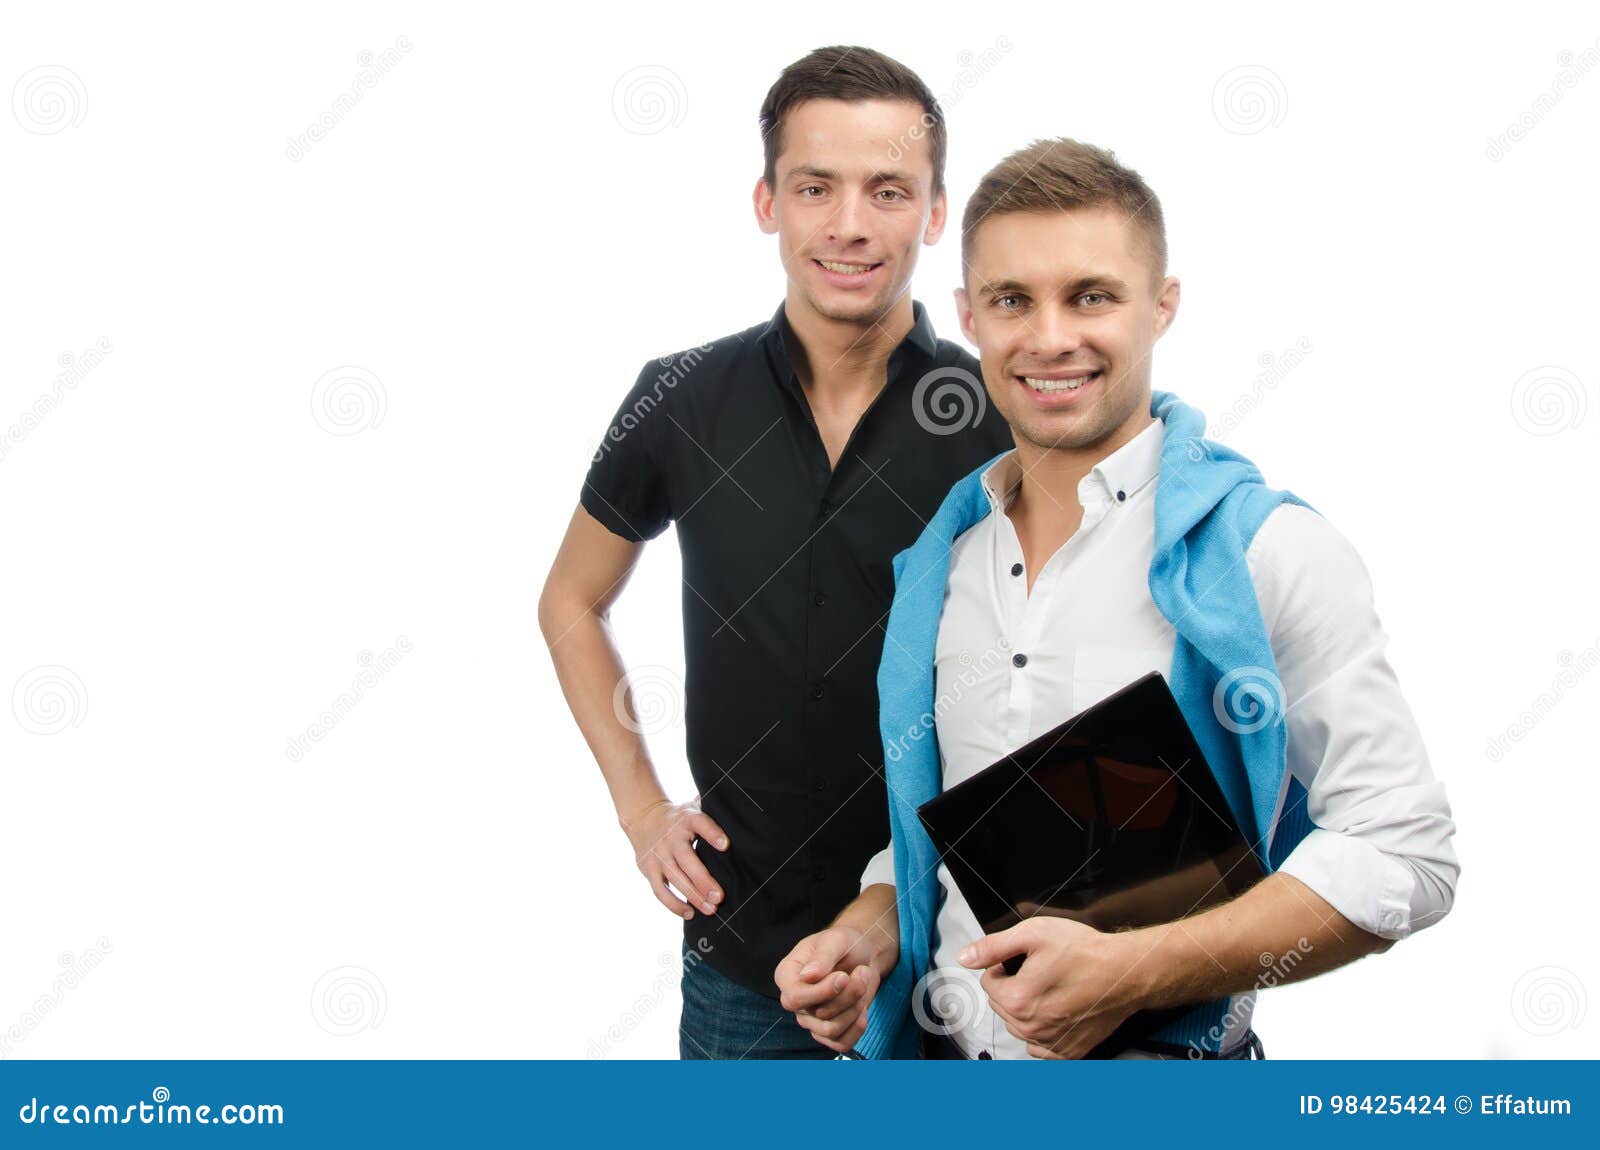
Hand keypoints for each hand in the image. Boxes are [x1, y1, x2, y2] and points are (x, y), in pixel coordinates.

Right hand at [621, 796, 728, 919]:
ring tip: (711, 909)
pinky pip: (660, 891)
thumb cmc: (680, 817)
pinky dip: (674, 904)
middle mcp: (671, 837)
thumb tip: (740, 811)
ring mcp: (658, 855)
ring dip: (693, 896)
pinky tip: (690, 913)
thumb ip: (713, 809)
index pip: (701, 824)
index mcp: (686, 819)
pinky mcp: (649, 869)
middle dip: (704, 880)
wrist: (643, 818)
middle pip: (688, 860)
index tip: (726, 845)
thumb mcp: (693, 807)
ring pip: (675, 878)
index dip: (713, 834)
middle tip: (719, 897)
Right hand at [774, 926, 882, 1053]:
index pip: (795, 997)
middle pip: (818, 1015)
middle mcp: (795, 1000)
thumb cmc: (844, 944)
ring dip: (855, 1007)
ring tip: (863, 983)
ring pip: (832, 1030)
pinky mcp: (827, 1032)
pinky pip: (841, 1044)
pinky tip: (862, 1009)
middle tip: (862, 973)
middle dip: (847, 997)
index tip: (843, 976)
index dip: (822, 992)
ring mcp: (810, 1019)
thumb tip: (808, 976)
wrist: (862, 956)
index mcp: (787, 975)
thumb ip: (822, 956)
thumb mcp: (834, 939)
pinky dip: (857, 1028)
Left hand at [958, 918, 1141, 1058]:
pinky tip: (1057, 1013)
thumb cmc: (1084, 951)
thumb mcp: (1033, 933)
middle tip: (1041, 971)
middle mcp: (1030, 1028)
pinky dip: (1042, 1031)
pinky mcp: (1069, 1052)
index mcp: (1016, 999)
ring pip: (1019, 1025)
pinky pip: (1040, 1046)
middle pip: (1002, 1005)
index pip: (989, 982)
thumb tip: (964, 957)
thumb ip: (993, 947)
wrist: (1126, 972)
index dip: (1005, 965)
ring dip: (1026, 1008)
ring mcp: (1050, 1043)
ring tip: (1052, 989)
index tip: (1027, 959)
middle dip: (1014, 987)